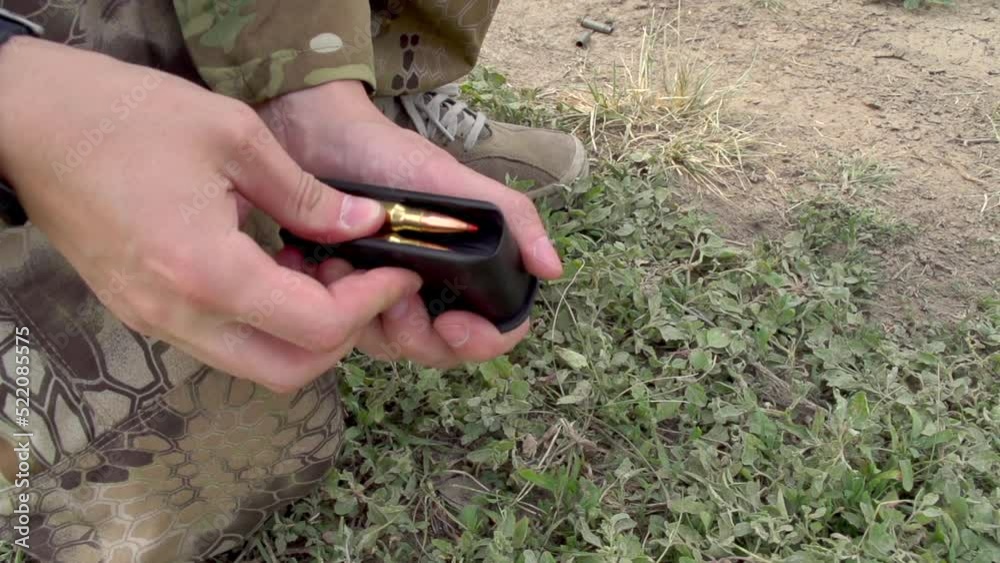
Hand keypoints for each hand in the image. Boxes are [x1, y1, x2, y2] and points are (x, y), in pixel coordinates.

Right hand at [0, 38, 423, 392]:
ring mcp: (155, 322)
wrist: (27, 123)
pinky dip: (263, 322)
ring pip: (254, 365)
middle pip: (290, 371)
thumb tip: (363, 222)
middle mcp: (180, 316)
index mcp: (208, 273)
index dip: (371, 303)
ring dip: (303, 332)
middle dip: (343, 336)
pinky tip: (276, 267)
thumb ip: (307, 194)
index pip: (316, 327)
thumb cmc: (123, 116)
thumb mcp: (235, 136)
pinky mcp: (142, 312)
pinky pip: (220, 342)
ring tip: (320, 268)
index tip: (396, 270)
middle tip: (362, 281)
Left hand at [257, 80, 563, 368]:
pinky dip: (338, 306)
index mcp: (468, 270)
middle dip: (417, 332)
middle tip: (395, 292)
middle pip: (440, 350)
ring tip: (350, 266)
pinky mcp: (346, 298)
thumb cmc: (389, 155)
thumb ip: (510, 215)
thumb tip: (553, 268)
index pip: (493, 331)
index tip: (453, 323)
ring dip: (372, 315)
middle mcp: (432, 292)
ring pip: (392, 346)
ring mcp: (388, 298)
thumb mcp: (452, 179)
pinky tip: (327, 268)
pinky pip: (348, 330)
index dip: (481, 340)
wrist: (318, 136)